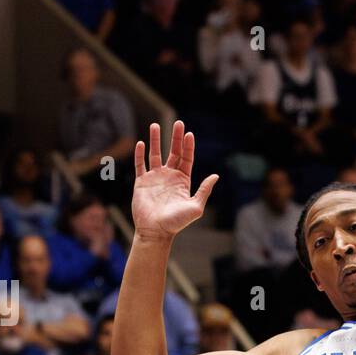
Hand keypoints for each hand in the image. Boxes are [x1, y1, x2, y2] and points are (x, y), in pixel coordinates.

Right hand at [132, 120, 218, 243]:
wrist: (156, 231)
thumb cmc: (177, 222)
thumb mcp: (195, 206)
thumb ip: (204, 190)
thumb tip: (216, 176)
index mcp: (183, 181)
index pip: (186, 158)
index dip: (188, 146)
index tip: (189, 133)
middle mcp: (169, 177)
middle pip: (173, 152)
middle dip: (175, 138)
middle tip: (178, 123)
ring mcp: (155, 178)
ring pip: (155, 154)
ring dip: (155, 140)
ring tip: (155, 125)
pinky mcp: (141, 182)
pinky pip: (140, 164)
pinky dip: (140, 154)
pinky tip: (141, 143)